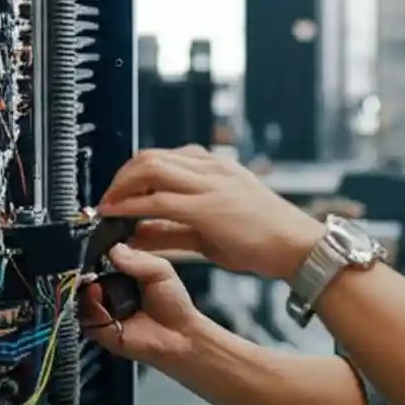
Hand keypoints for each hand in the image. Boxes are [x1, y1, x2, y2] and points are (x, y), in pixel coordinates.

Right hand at [79, 243, 201, 364]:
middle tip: (88, 270)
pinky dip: (92, 312)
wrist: (178, 338)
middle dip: (84, 273)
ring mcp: (100, 309)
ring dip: (87, 293)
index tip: (89, 246)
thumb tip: (113, 249)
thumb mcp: (160, 272)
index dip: (94, 252)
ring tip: (97, 289)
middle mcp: (106, 289)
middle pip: (84, 277)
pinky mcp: (98, 330)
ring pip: (81, 297)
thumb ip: (138, 260)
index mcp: (120, 272)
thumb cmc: (172, 303)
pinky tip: (102, 307)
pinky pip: (85, 319)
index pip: (99, 258)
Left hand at [98, 145, 324, 280]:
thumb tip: (139, 232)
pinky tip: (116, 217)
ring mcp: (210, 184)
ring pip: (150, 169)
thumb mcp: (212, 230)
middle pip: (150, 157)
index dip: (133, 174)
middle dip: (121, 177)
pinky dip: (130, 206)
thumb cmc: (263, 239)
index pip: (164, 157)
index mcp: (216, 167)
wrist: (298, 247)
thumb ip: (174, 229)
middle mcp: (212, 168)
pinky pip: (159, 200)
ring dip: (121, 187)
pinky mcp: (208, 207)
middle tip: (106, 200)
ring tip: (106, 207)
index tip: (118, 193)